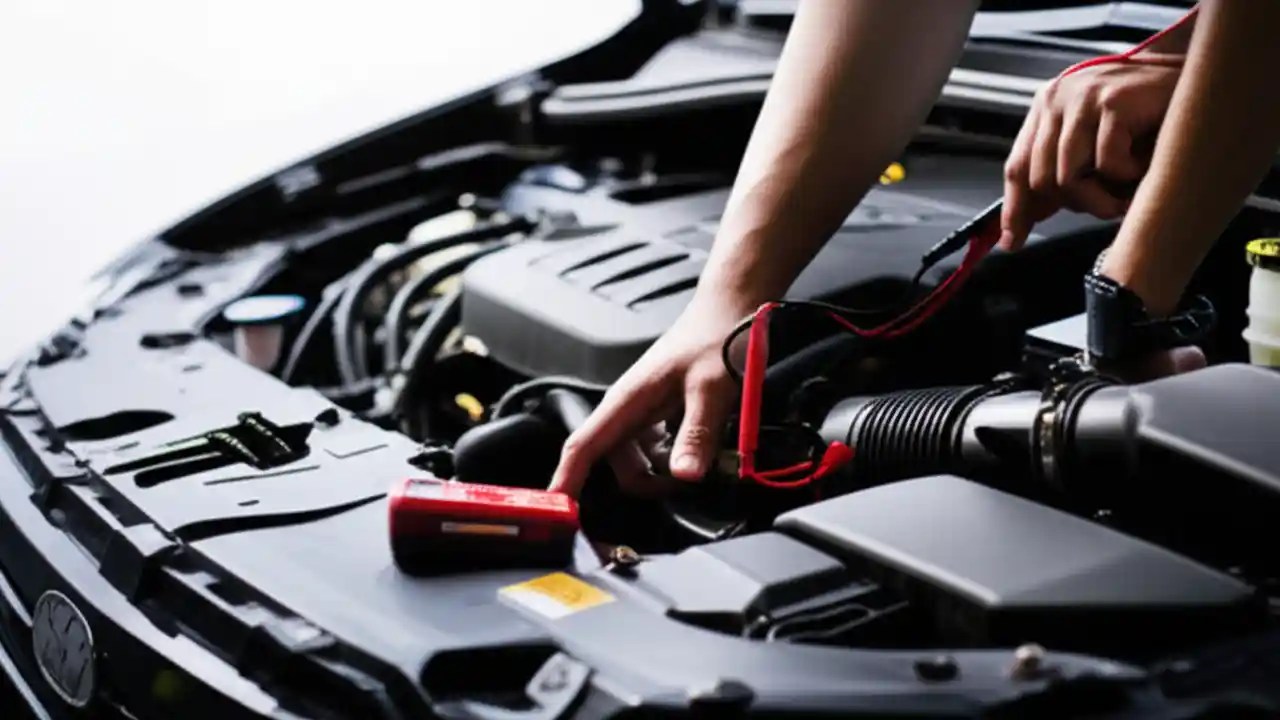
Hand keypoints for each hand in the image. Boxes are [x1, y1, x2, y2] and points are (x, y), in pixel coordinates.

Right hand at [549, 294, 747, 497]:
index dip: (566, 482)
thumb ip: (697, 433)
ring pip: (643, 462)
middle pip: (620, 468)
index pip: (583, 447)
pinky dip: (682, 456)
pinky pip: (663, 451)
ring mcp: (646, 412)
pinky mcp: (663, 414)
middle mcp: (629, 409)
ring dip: (669, 471)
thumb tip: (683, 475)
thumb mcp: (713, 388)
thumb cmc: (716, 338)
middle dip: (651, 484)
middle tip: (693, 475)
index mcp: (628, 401)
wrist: (730, 310)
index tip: (559, 513)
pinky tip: (706, 441)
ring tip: (706, 454)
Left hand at [1000, 55, 1182, 249]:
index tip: (1014, 240)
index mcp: (1048, 107)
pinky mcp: (1114, 102)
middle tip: (1108, 205)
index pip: (1018, 166)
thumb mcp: (1095, 143)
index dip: (1015, 208)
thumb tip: (1028, 221)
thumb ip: (1062, 173)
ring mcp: (1084, 98)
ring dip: (1101, 199)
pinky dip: (1129, 176)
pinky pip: (1107, 165)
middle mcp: (1058, 99)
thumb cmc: (1148, 116)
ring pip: (1068, 177)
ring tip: (1127, 193)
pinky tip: (1145, 163)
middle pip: (1040, 178)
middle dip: (1075, 204)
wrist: (1197, 79)